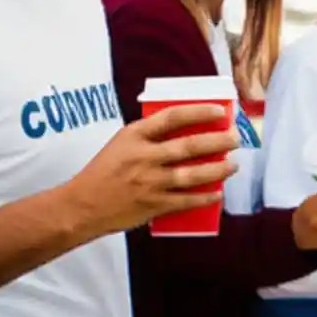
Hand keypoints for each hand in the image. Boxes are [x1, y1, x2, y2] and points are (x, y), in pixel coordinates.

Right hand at [63, 103, 239, 235]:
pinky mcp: (152, 205)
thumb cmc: (104, 171)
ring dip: (217, 170)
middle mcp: (143, 157)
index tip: (219, 110)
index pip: (172, 117)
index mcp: (134, 136)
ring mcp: (149, 182)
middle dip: (217, 141)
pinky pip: (185, 201)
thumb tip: (189, 128)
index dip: (198, 111)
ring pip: (191, 175)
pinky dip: (204, 197)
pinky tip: (218, 193)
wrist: (81, 206)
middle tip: (235, 138)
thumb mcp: (122, 143)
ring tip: (233, 165)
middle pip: (188, 146)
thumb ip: (149, 135)